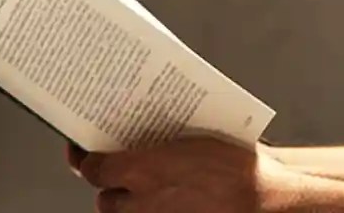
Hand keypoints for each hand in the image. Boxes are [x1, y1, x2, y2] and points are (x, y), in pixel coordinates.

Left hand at [66, 137, 298, 212]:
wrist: (261, 202)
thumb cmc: (233, 165)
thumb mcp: (191, 137)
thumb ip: (153, 143)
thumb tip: (134, 140)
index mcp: (139, 170)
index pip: (89, 166)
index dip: (83, 156)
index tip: (82, 148)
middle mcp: (139, 202)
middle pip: (105, 198)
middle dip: (112, 186)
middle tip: (124, 168)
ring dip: (131, 204)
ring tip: (150, 189)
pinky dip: (154, 212)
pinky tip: (171, 201)